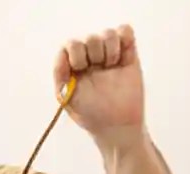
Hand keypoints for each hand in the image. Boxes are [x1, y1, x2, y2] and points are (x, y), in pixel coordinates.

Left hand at [54, 24, 145, 148]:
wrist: (117, 126)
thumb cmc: (90, 115)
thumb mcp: (68, 98)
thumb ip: (61, 76)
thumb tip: (62, 56)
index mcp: (73, 67)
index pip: (69, 46)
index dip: (74, 53)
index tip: (80, 67)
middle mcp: (90, 59)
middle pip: (89, 38)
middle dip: (93, 53)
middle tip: (99, 69)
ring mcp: (109, 56)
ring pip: (106, 34)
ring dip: (110, 49)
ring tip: (113, 66)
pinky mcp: (128, 55)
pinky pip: (125, 31)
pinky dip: (124, 37)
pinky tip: (123, 57)